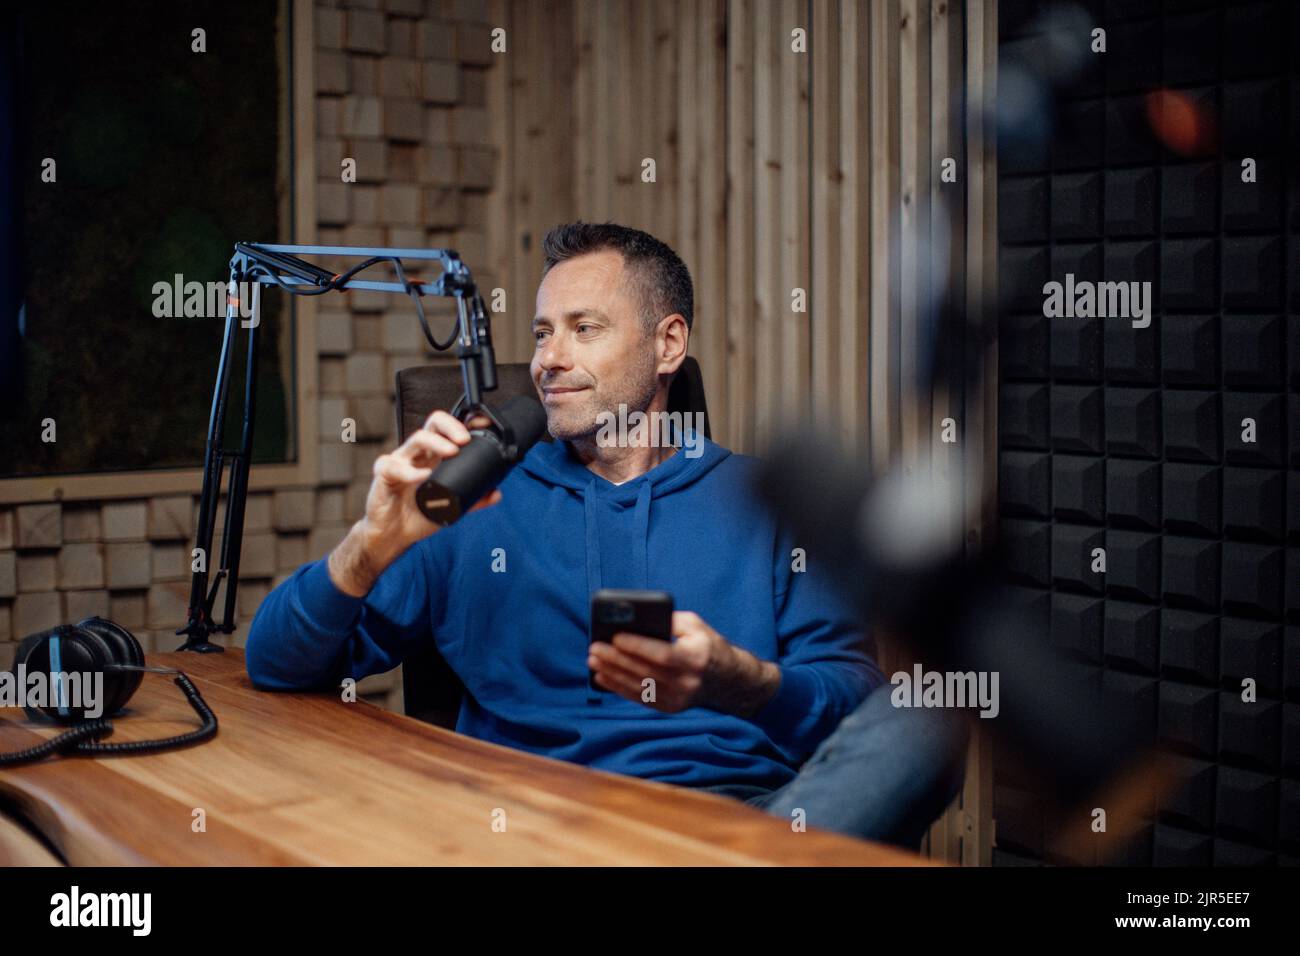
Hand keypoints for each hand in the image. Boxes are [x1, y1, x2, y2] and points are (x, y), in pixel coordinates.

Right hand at [329, 410, 501, 595]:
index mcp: (434, 457)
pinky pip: (394, 466)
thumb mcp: (450, 507)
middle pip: (433, 425)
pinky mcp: (384, 474)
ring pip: (416, 439)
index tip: (480, 428)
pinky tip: (423, 476)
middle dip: (450, 426)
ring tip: (452, 451)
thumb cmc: (418, 515)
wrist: (393, 534)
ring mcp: (401, 461)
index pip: (448, 431)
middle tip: (465, 439)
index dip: (463, 425)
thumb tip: (496, 494)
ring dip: (436, 443)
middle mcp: (418, 454)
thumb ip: (473, 500)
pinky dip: (410, 470)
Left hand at [587, 611, 780, 715]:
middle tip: (595, 648)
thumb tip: (635, 620)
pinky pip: (640, 698)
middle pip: (645, 671)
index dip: (637, 646)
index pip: (662, 654)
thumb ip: (668, 621)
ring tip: (593, 661)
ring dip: (612, 674)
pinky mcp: (670, 708)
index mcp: (695, 658)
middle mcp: (687, 682)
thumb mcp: (694, 626)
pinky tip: (602, 677)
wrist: (727, 679)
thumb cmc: (706, 645)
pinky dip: (619, 688)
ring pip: (639, 686)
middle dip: (616, 659)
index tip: (615, 637)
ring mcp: (678, 698)